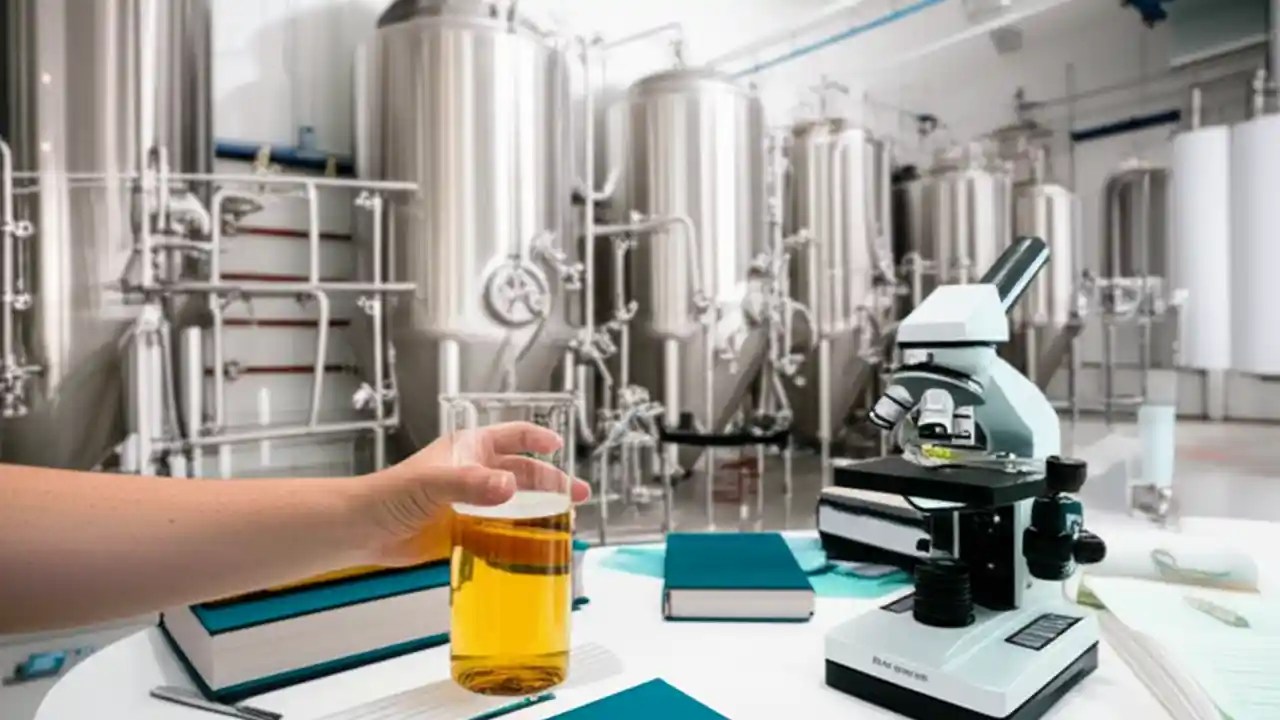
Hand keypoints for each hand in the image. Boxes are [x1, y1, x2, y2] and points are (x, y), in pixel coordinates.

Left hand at [351, 422, 589, 565]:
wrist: (362, 530)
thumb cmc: (390, 494)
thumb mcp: (434, 483)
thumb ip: (471, 484)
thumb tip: (508, 487)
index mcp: (469, 451)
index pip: (512, 436)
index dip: (537, 438)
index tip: (560, 445)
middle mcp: (474, 474)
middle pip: (522, 473)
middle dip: (551, 482)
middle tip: (576, 495)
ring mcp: (469, 503)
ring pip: (514, 503)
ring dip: (538, 511)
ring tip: (563, 522)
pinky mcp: (463, 530)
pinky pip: (498, 531)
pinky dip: (517, 537)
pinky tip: (531, 547)